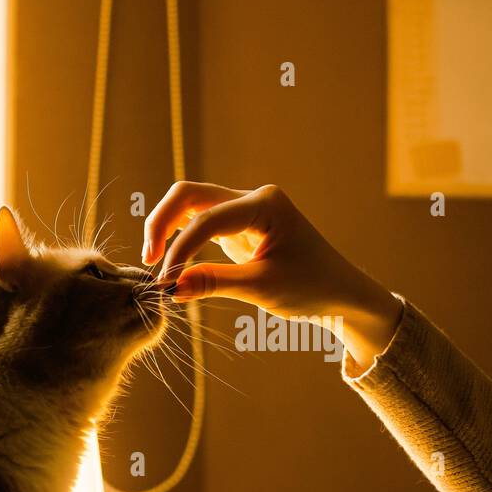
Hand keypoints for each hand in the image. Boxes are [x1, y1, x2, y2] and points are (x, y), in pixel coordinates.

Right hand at [142, 181, 402, 369]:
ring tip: (161, 268)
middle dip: (163, 223)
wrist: (342, 295)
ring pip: (192, 206)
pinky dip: (185, 241)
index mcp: (265, 205)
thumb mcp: (262, 288)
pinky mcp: (241, 227)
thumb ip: (214, 283)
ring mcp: (247, 210)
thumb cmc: (312, 289)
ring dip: (170, 230)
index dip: (180, 248)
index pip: (207, 218)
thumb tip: (171, 287)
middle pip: (190, 195)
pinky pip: (202, 225)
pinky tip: (176, 267)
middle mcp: (254, 199)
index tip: (166, 282)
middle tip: (149, 261)